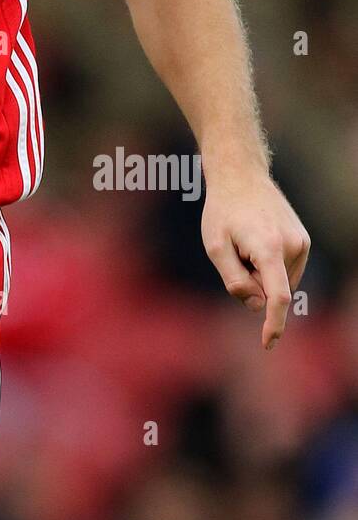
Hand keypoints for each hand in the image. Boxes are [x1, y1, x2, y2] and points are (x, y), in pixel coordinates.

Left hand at [201, 171, 310, 350]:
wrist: (241, 176)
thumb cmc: (223, 211)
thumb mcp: (215, 246)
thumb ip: (234, 280)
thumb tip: (257, 305)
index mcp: (269, 248)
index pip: (277, 296)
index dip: (273, 323)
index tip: (268, 343)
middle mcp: (292, 246)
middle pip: (271, 289)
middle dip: (251, 282)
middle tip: (235, 251)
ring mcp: (301, 243)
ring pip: (278, 281)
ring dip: (260, 272)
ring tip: (247, 241)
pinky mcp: (303, 240)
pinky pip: (284, 270)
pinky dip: (269, 265)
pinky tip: (257, 239)